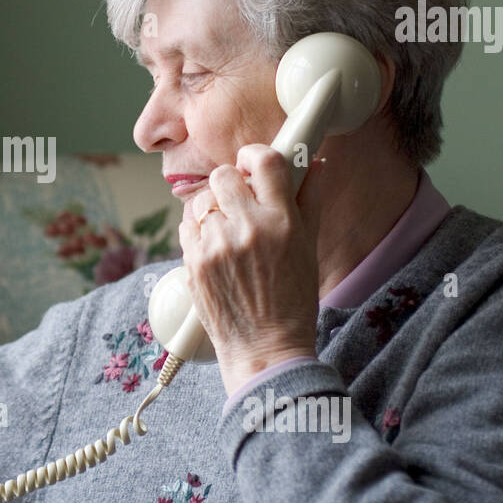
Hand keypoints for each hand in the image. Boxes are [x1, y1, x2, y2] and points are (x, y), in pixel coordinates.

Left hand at [178, 145, 324, 391]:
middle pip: (224, 175)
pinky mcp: (193, 261)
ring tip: (227, 230)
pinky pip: (187, 225)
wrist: (265, 347)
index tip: (253, 162)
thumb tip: (315, 163)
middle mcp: (248, 229)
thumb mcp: (308, 248)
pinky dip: (198, 230)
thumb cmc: (292, 300)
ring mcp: (217, 245)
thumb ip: (308, 201)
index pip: (266, 162)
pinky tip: (214, 247)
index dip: (256, 155)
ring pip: (202, 201)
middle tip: (239, 201)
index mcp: (283, 222)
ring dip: (212, 208)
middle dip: (230, 183)